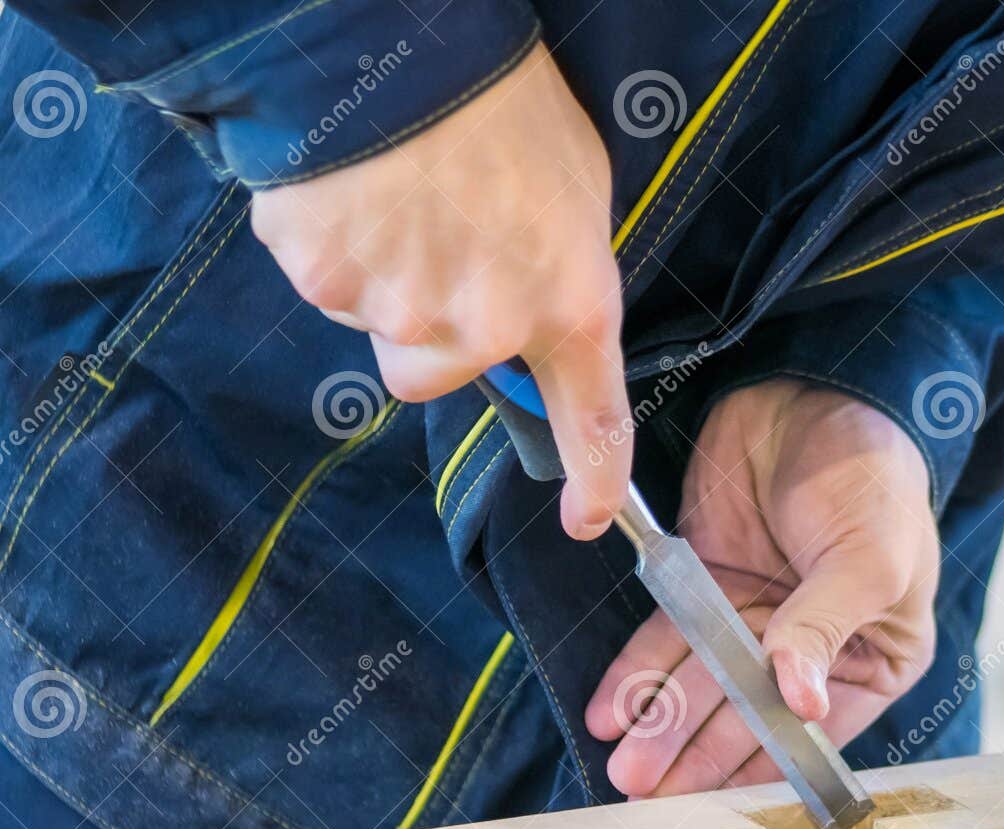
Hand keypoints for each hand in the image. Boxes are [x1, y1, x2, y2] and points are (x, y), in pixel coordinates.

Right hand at [251, 44, 627, 539]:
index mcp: (567, 304)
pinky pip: (327, 285)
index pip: (592, 421)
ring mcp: (398, 314)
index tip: (585, 519)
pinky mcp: (323, 281)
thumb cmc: (505, 101)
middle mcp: (483, 331)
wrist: (400, 43)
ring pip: (383, 331)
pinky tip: (353, 190)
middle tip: (438, 243)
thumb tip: (526, 312)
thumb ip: (559, 272)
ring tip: (396, 200)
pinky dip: (336, 249)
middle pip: (439, 374)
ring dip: (386, 286)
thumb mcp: (576, 188)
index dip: (594, 480)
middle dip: (433, 327)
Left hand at [585, 379, 939, 795]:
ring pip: (700, 682)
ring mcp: (754, 616)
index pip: (815, 728)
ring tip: (624, 762)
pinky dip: (637, 673)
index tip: (716, 800)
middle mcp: (812, 647)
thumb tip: (801, 701)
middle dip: (696, 753)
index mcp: (874, 655)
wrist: (815, 390)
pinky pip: (667, 637)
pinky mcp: (706, 581)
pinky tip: (611, 709)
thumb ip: (824, 630)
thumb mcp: (868, 558)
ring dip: (660, 724)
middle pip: (747, 714)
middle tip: (648, 787)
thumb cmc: (874, 479)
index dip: (764, 764)